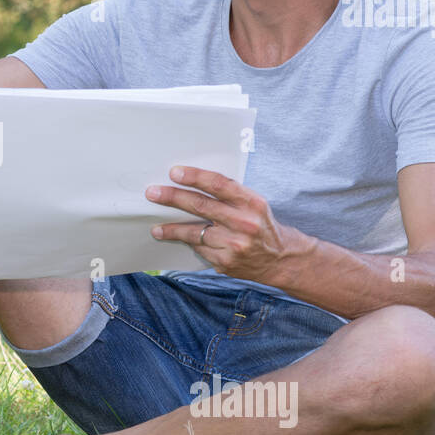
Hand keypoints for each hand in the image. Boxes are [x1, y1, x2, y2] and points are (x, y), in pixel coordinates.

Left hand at [146, 165, 308, 284]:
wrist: (281, 260)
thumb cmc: (262, 225)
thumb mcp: (254, 204)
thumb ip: (229, 196)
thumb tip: (191, 184)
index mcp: (252, 203)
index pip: (219, 184)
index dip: (195, 177)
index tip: (174, 172)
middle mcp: (244, 223)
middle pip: (201, 206)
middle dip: (173, 198)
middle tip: (152, 193)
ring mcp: (234, 244)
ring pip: (194, 232)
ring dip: (171, 229)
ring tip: (157, 228)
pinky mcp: (225, 262)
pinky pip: (200, 249)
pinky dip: (190, 243)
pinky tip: (182, 241)